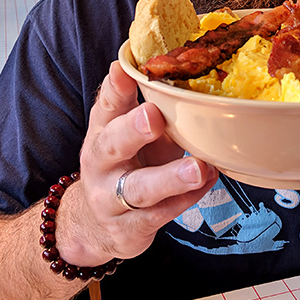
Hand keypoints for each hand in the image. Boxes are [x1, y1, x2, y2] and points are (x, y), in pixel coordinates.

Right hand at [55, 62, 217, 266]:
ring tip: (198, 168)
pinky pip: (158, 216)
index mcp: (103, 131)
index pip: (106, 106)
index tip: (122, 69)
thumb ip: (157, 112)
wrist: (94, 225)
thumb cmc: (129, 165)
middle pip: (112, 145)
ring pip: (138, 188)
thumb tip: (194, 81)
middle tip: (154, 117)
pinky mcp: (128, 230)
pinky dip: (183, 201)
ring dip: (170, 177)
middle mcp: (101, 164)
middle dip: (133, 130)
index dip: (115, 88)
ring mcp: (110, 199)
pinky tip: (205, 185)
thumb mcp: (136, 135)